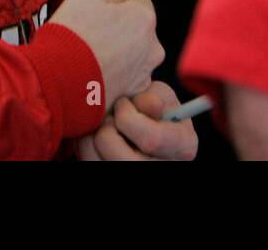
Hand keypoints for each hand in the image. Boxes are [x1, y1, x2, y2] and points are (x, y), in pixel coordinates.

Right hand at [48, 0, 164, 110]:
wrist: (60, 82)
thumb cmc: (73, 36)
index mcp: (143, 17)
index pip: (139, 0)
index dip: (118, 3)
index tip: (101, 11)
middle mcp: (152, 45)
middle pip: (140, 29)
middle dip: (123, 29)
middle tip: (94, 33)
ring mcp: (145, 71)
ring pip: (136, 53)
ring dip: (121, 52)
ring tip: (93, 55)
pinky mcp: (135, 92)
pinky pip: (130, 76)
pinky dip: (118, 74)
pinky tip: (97, 72)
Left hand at [76, 82, 198, 160]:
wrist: (138, 124)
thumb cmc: (150, 107)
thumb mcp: (160, 95)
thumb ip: (154, 95)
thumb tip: (151, 106)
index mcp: (183, 147)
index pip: (152, 140)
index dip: (130, 117)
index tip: (123, 104)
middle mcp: (163, 167)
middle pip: (124, 160)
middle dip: (108, 130)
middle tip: (108, 116)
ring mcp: (136, 172)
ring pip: (101, 164)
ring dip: (93, 138)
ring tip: (100, 124)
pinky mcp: (113, 173)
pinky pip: (89, 163)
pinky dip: (84, 146)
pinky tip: (91, 134)